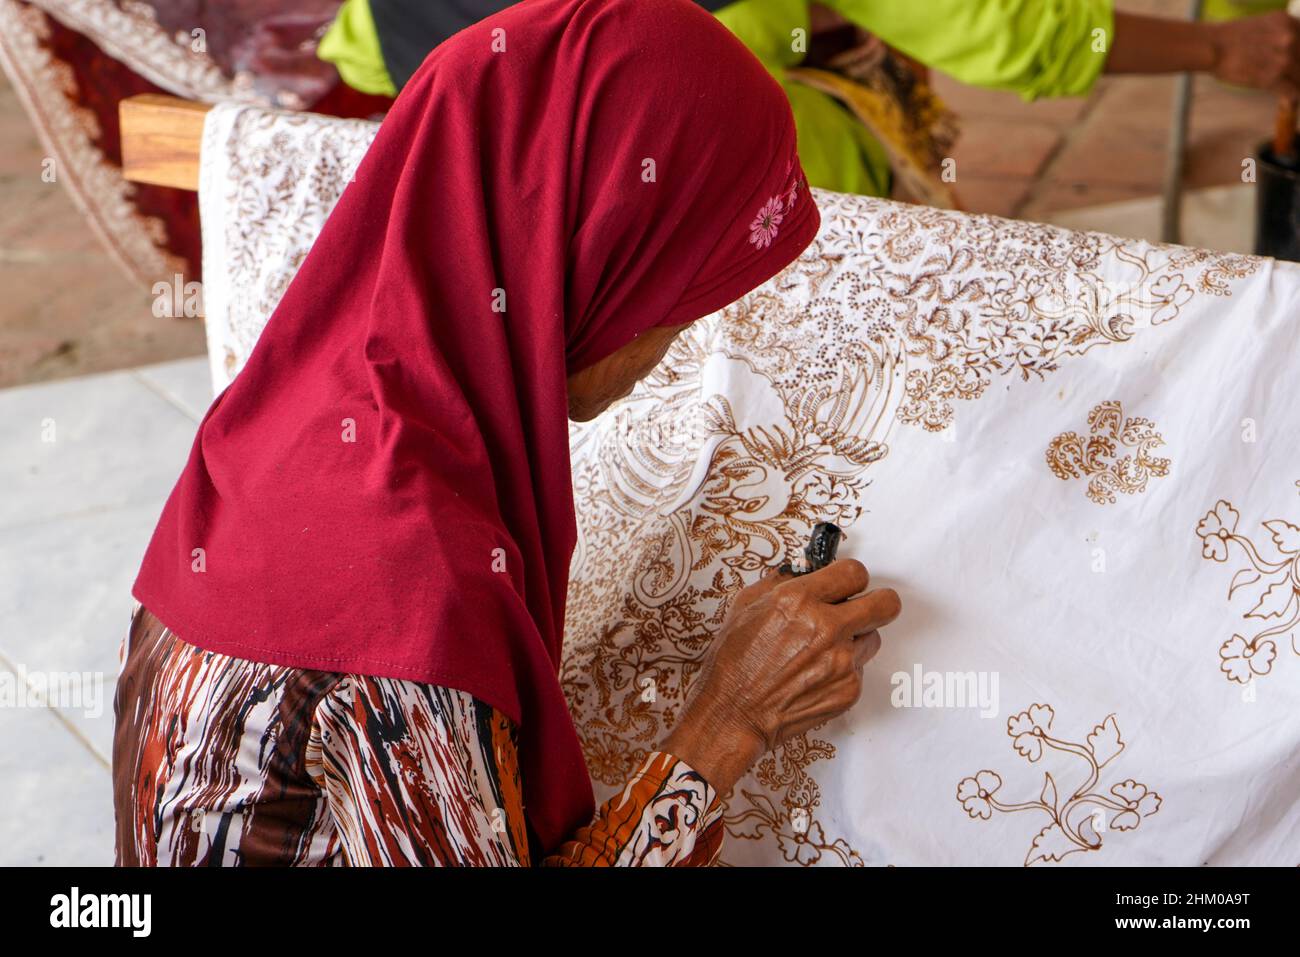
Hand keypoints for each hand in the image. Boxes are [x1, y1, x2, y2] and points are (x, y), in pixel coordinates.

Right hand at [662, 560, 901, 794]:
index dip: (852, 577)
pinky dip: (843, 670)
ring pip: (873, 638)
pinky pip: (860, 669)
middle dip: (878, 602)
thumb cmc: (734, 663)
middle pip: (886, 604)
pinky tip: (815, 675)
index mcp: (799, 600)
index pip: (855, 572)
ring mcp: (842, 661)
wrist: (734, 714)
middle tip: (864, 608)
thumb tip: (804, 571)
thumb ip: (780, 583)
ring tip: (825, 650)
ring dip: (856, 639)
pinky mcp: (849, 690)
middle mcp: (826, 628)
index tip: (846, 583)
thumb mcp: (746, 606)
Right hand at [1209, 12, 1299, 96]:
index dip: (1298, 58)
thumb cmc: (1230, 39)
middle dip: (1296, 73)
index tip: (1294, 67)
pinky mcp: (1274, 77)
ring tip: (1288, 94)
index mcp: (1289, 22)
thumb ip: (1282, 35)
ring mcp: (1284, 57)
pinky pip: (1293, 92)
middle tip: (1287, 81)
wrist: (1211, 47)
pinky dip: (1290, 100)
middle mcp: (1290, 37)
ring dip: (1295, 86)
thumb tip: (1291, 56)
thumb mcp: (1264, 26)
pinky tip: (1286, 104)